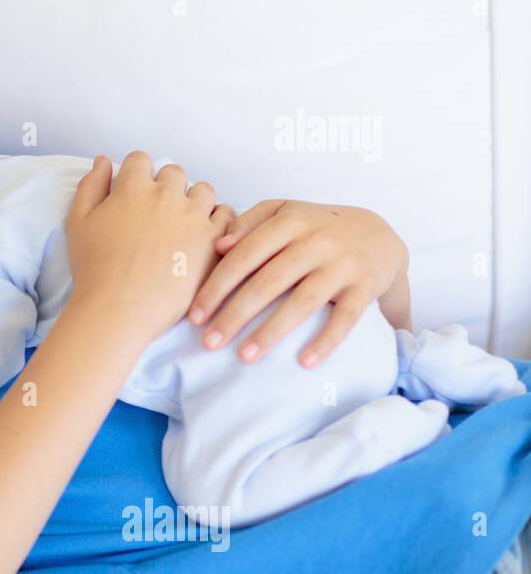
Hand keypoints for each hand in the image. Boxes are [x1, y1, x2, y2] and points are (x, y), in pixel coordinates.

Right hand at [66, 152, 235, 341]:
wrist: (118, 309)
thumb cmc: (93, 270)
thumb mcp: (78, 223)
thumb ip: (90, 185)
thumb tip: (103, 161)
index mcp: (132, 188)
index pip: (140, 160)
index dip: (136, 174)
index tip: (135, 192)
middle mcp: (165, 196)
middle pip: (174, 173)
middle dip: (166, 186)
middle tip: (158, 213)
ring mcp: (192, 217)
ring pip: (203, 190)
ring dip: (194, 200)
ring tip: (184, 223)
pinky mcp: (212, 241)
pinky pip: (227, 215)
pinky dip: (218, 220)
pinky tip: (205, 234)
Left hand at [187, 199, 409, 366]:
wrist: (378, 233)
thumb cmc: (316, 227)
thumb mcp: (283, 211)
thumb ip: (248, 223)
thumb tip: (218, 246)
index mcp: (289, 221)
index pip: (243, 256)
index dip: (216, 287)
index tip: (194, 316)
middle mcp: (316, 241)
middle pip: (268, 282)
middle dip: (234, 315)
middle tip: (209, 343)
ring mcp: (342, 265)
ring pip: (302, 302)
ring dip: (271, 332)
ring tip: (244, 356)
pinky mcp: (365, 286)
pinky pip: (345, 318)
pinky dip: (326, 341)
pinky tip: (304, 362)